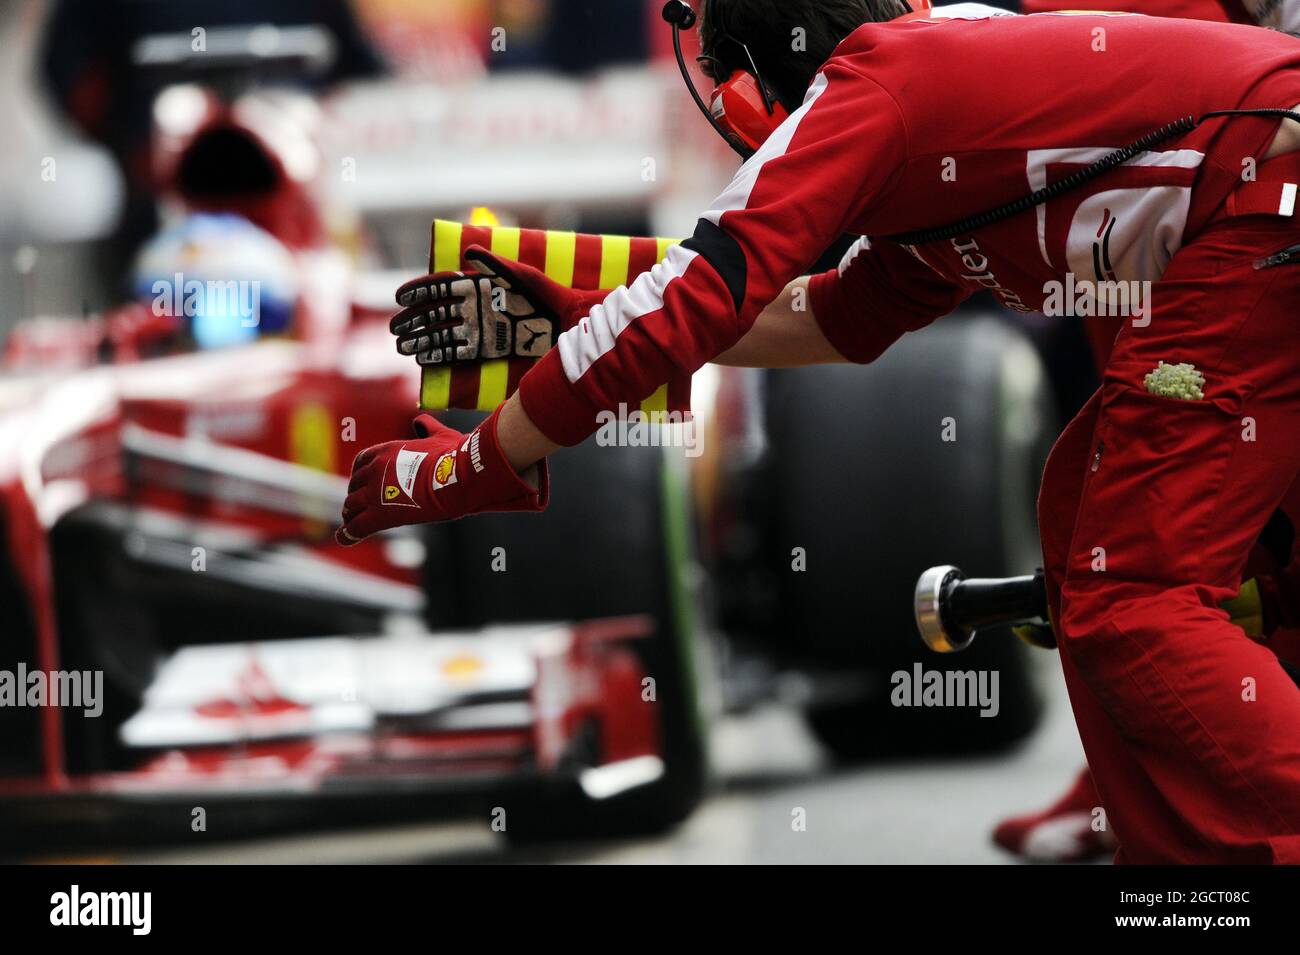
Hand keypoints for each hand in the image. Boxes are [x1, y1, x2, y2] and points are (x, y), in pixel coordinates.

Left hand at [336, 406, 547, 544]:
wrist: (458, 478)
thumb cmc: (455, 457)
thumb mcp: (440, 435)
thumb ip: (428, 427)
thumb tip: (421, 421)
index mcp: (388, 451)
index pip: (362, 461)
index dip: (359, 474)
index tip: (361, 482)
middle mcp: (376, 470)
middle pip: (354, 484)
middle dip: (354, 495)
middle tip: (355, 506)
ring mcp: (375, 493)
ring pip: (352, 505)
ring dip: (350, 514)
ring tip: (350, 523)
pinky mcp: (381, 515)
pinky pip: (357, 527)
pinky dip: (348, 534)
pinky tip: (344, 539)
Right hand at [389, 246, 604, 365]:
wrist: (577, 329)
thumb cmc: (556, 299)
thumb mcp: (529, 279)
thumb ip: (501, 266)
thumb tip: (472, 250)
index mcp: (484, 288)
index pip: (444, 287)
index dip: (421, 290)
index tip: (400, 295)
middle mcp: (479, 309)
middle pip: (438, 313)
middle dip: (414, 320)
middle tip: (394, 328)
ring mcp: (482, 330)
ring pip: (443, 334)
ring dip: (421, 340)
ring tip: (401, 347)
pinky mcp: (490, 351)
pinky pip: (459, 353)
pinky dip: (440, 356)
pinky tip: (423, 360)